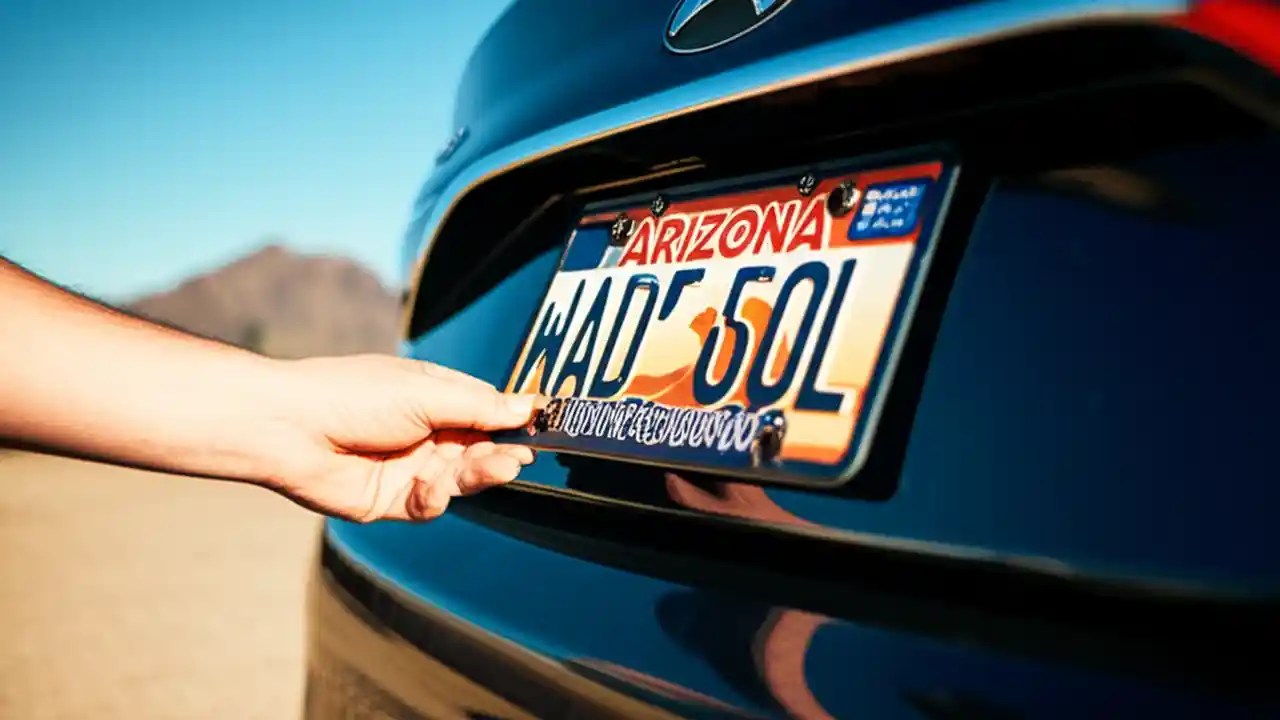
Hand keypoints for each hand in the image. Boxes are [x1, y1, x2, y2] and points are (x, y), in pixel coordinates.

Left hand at [262, 355, 538, 522]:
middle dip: (499, 453)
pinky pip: (430, 505)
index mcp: (434, 397)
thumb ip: (478, 406)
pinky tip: (432, 485)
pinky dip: (436, 497)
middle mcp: (425, 433)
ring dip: (477, 475)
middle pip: (478, 450)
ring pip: (459, 479)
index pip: (486, 411)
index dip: (512, 421)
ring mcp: (410, 468)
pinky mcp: (392, 501)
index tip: (542, 427)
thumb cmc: (352, 394)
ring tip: (496, 468)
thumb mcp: (426, 392)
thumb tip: (527, 408)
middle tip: (519, 456)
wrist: (290, 428)